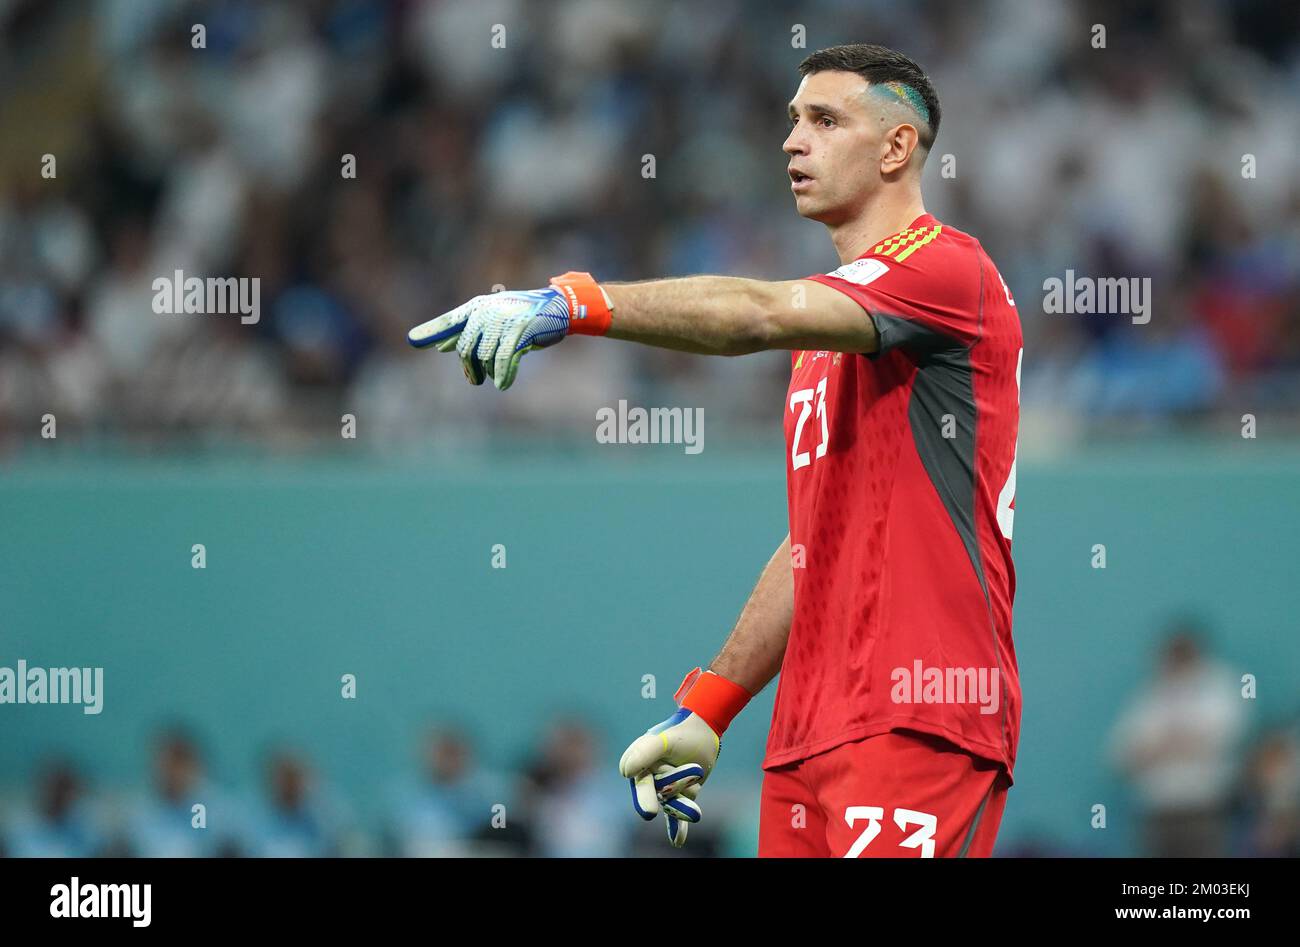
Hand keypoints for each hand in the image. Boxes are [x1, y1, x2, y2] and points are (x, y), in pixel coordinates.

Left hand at [407, 271, 611, 389]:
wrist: (560, 309)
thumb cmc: (524, 317)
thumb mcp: (493, 323)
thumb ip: (467, 333)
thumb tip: (439, 348)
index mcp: (477, 307)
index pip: (449, 321)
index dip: (431, 332)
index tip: (411, 340)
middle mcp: (487, 311)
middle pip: (466, 347)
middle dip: (470, 368)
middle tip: (475, 380)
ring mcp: (503, 320)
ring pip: (485, 355)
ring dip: (488, 372)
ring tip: (494, 379)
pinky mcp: (520, 330)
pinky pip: (505, 358)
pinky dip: (503, 374)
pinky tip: (503, 385)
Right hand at [618, 707, 720, 847]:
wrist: (703, 731)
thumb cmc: (680, 732)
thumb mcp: (663, 739)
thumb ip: (645, 752)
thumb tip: (626, 773)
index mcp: (637, 763)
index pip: (641, 783)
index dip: (653, 782)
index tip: (651, 787)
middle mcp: (648, 778)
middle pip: (659, 794)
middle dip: (673, 787)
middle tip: (654, 811)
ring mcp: (664, 789)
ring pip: (673, 805)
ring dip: (684, 805)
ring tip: (696, 792)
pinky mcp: (680, 796)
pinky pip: (677, 816)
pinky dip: (677, 828)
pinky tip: (677, 840)